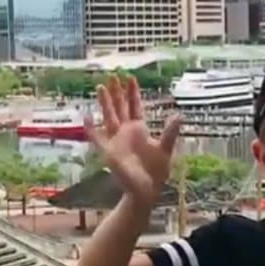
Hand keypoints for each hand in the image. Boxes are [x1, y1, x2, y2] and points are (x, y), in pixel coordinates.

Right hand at [85, 74, 182, 202]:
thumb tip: (179, 115)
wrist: (146, 190)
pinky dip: (91, 129)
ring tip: (101, 87)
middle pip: (120, 107)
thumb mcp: (165, 149)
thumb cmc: (156, 172)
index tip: (130, 78)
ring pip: (108, 117)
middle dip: (117, 92)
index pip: (135, 106)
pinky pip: (97, 138)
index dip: (132, 92)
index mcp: (139, 130)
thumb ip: (170, 132)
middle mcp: (126, 132)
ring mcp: (115, 140)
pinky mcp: (108, 151)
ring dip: (105, 103)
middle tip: (113, 75)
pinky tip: (86, 117)